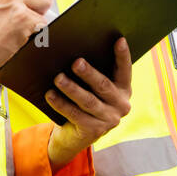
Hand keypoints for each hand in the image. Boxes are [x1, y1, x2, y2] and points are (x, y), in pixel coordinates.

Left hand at [45, 38, 131, 169]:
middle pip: (104, 85)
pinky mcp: (94, 131)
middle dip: (89, 73)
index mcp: (123, 90)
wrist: (75, 136)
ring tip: (58, 78)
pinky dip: (62, 104)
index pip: (125, 70)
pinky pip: (76, 115)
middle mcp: (121, 105)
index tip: (119, 40)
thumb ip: (92, 74)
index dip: (123, 55)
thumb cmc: (83, 102)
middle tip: (76, 62)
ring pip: (88, 101)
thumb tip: (74, 52)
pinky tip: (51, 95)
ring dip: (72, 89)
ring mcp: (109, 120)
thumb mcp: (92, 88)